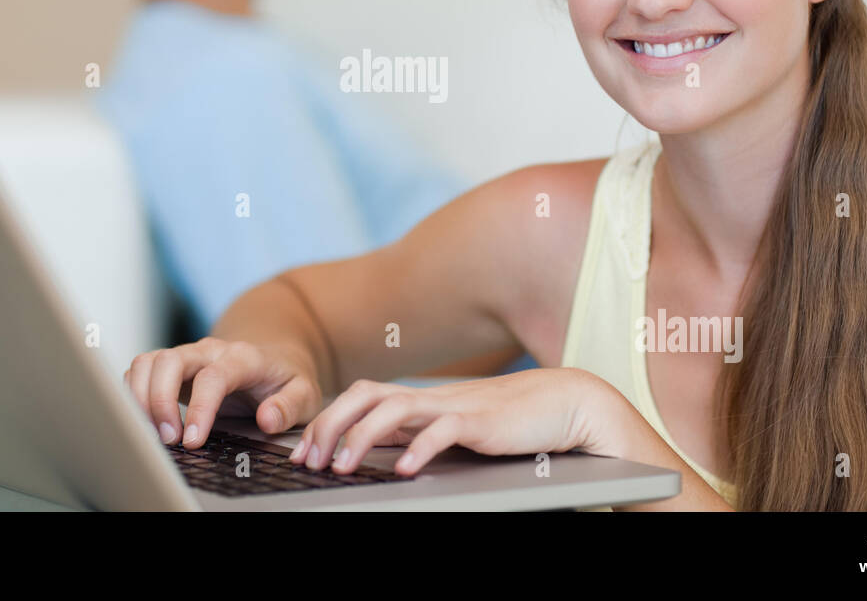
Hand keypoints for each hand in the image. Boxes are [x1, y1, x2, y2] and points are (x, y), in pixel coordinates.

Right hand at [123, 338, 323, 447]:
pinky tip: (144, 422)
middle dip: (160, 401)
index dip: (199, 408)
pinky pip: (140, 369)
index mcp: (243, 357)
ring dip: (141, 398)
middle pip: (170, 361)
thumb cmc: (286, 377)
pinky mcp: (172, 366)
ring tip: (153, 434)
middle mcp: (210, 351)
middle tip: (168, 440)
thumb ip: (289, 406)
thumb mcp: (305, 393)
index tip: (192, 441)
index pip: (213, 376)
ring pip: (148, 362)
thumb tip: (266, 419)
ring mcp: (188, 356)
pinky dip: (133, 394)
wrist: (275, 355)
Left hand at [288, 367, 620, 474]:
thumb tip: (375, 453)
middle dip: (329, 425)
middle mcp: (430, 397)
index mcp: (421, 399)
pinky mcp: (482, 422)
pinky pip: (443, 430)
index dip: (325, 421)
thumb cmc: (509, 421)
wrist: (565, 403)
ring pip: (393, 408)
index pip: (360, 397)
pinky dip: (419, 449)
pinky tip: (403, 471)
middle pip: (365, 395)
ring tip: (342, 467)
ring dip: (360, 436)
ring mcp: (454, 406)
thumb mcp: (452, 428)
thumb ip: (417, 435)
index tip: (301, 452)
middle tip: (310, 460)